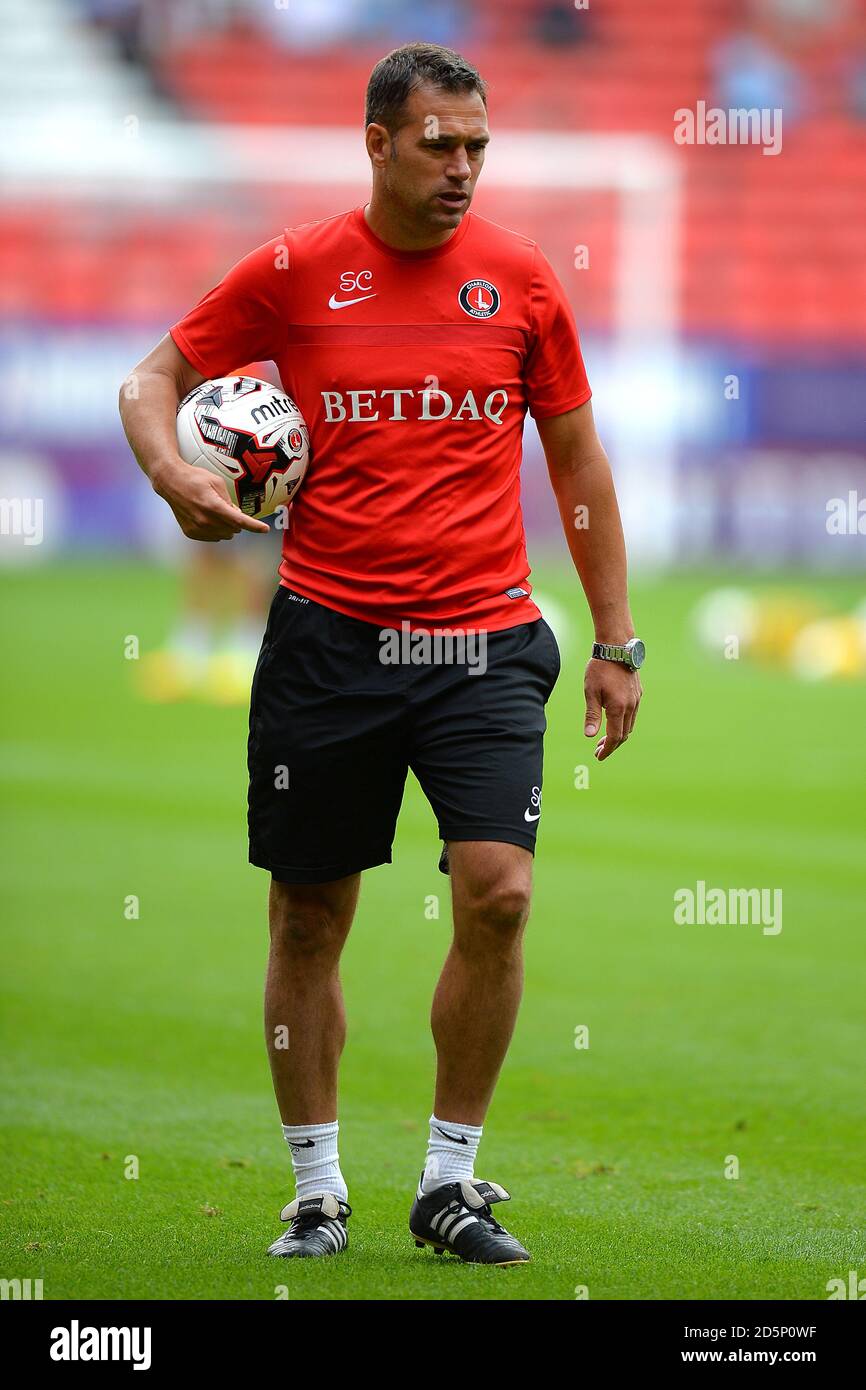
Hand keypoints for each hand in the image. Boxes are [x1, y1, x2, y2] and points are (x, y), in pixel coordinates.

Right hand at [154, 460, 270, 541]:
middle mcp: (205, 520)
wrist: (170, 482)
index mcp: (213, 506)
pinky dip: (215, 530)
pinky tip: (207, 518)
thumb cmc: (194, 478)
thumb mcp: (217, 482)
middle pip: (234, 529)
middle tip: (228, 508)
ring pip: (224, 535)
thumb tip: (237, 515)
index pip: (240, 521)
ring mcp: (197, 528)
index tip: (265, 530)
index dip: (254, 526)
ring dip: (226, 526)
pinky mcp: (191, 533)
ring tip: (215, 511)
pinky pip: (212, 537)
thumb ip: (229, 500)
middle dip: (236, 521)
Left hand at [584, 657, 641, 760]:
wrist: (617, 647)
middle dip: (612, 744)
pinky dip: (624, 723)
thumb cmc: (600, 668)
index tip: (599, 756)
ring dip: (619, 734)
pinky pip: (633, 714)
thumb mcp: (591, 692)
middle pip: (624, 734)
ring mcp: (636, 699)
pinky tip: (614, 721)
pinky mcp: (638, 693)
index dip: (607, 749)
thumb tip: (590, 736)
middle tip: (598, 750)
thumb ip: (592, 715)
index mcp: (618, 708)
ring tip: (604, 738)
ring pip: (630, 725)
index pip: (615, 737)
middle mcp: (631, 706)